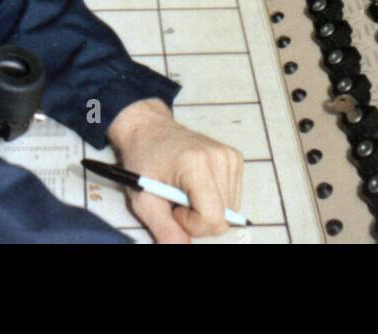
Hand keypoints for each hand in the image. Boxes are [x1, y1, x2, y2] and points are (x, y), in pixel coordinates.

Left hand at [105, 99, 242, 243]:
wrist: (149, 129)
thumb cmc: (143, 160)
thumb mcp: (144, 199)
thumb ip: (164, 229)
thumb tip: (182, 248)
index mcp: (195, 163)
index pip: (212, 218)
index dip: (192, 224)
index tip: (174, 209)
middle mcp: (218, 157)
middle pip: (223, 218)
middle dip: (199, 219)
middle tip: (176, 200)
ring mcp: (229, 155)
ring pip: (230, 210)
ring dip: (207, 209)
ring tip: (185, 189)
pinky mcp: (234, 157)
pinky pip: (232, 197)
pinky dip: (216, 199)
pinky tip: (197, 185)